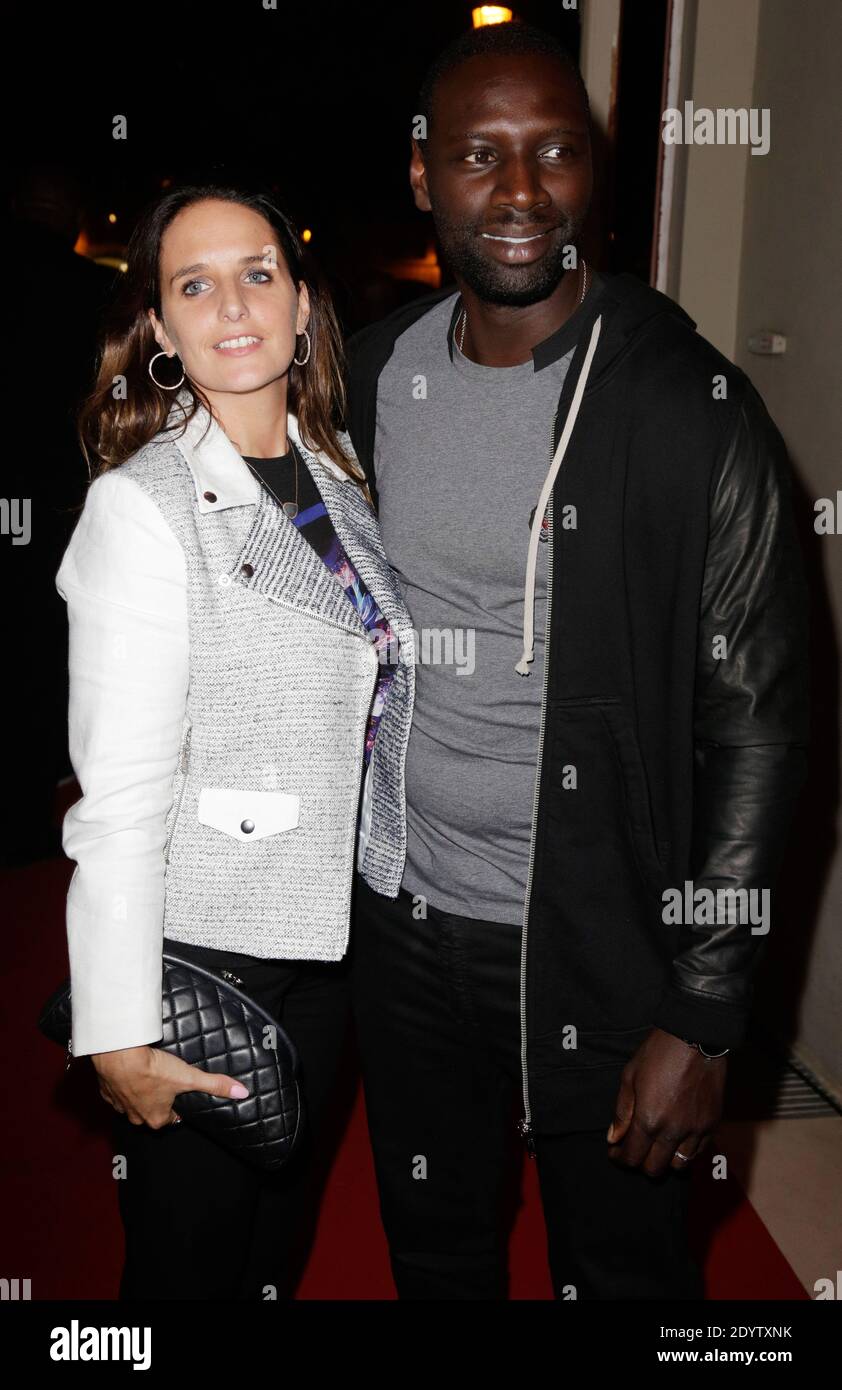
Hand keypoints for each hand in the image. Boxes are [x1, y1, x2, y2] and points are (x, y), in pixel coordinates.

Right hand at [92, 1045, 248, 1128]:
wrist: (119, 1056)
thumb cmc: (153, 1069)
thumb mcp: (189, 1077)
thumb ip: (214, 1084)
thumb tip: (241, 1092)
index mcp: (157, 1118)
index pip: (170, 1119)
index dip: (176, 1108)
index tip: (179, 1096)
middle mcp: (137, 1117)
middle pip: (150, 1113)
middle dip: (157, 1101)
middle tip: (164, 1083)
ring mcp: (119, 1106)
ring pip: (132, 1104)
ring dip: (138, 1093)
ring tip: (146, 1075)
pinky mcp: (106, 1092)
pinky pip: (115, 1093)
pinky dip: (122, 1084)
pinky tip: (128, 1072)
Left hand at [606, 1027, 726, 1176]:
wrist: (694, 1037)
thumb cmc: (658, 1053)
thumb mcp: (629, 1077)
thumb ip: (622, 1112)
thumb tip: (614, 1138)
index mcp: (649, 1119)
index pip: (632, 1157)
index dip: (620, 1158)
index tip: (616, 1152)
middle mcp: (673, 1131)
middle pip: (654, 1168)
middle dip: (640, 1162)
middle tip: (634, 1150)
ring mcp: (696, 1130)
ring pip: (679, 1166)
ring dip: (665, 1161)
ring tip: (658, 1146)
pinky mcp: (712, 1124)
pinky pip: (699, 1152)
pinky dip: (687, 1152)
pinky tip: (678, 1139)